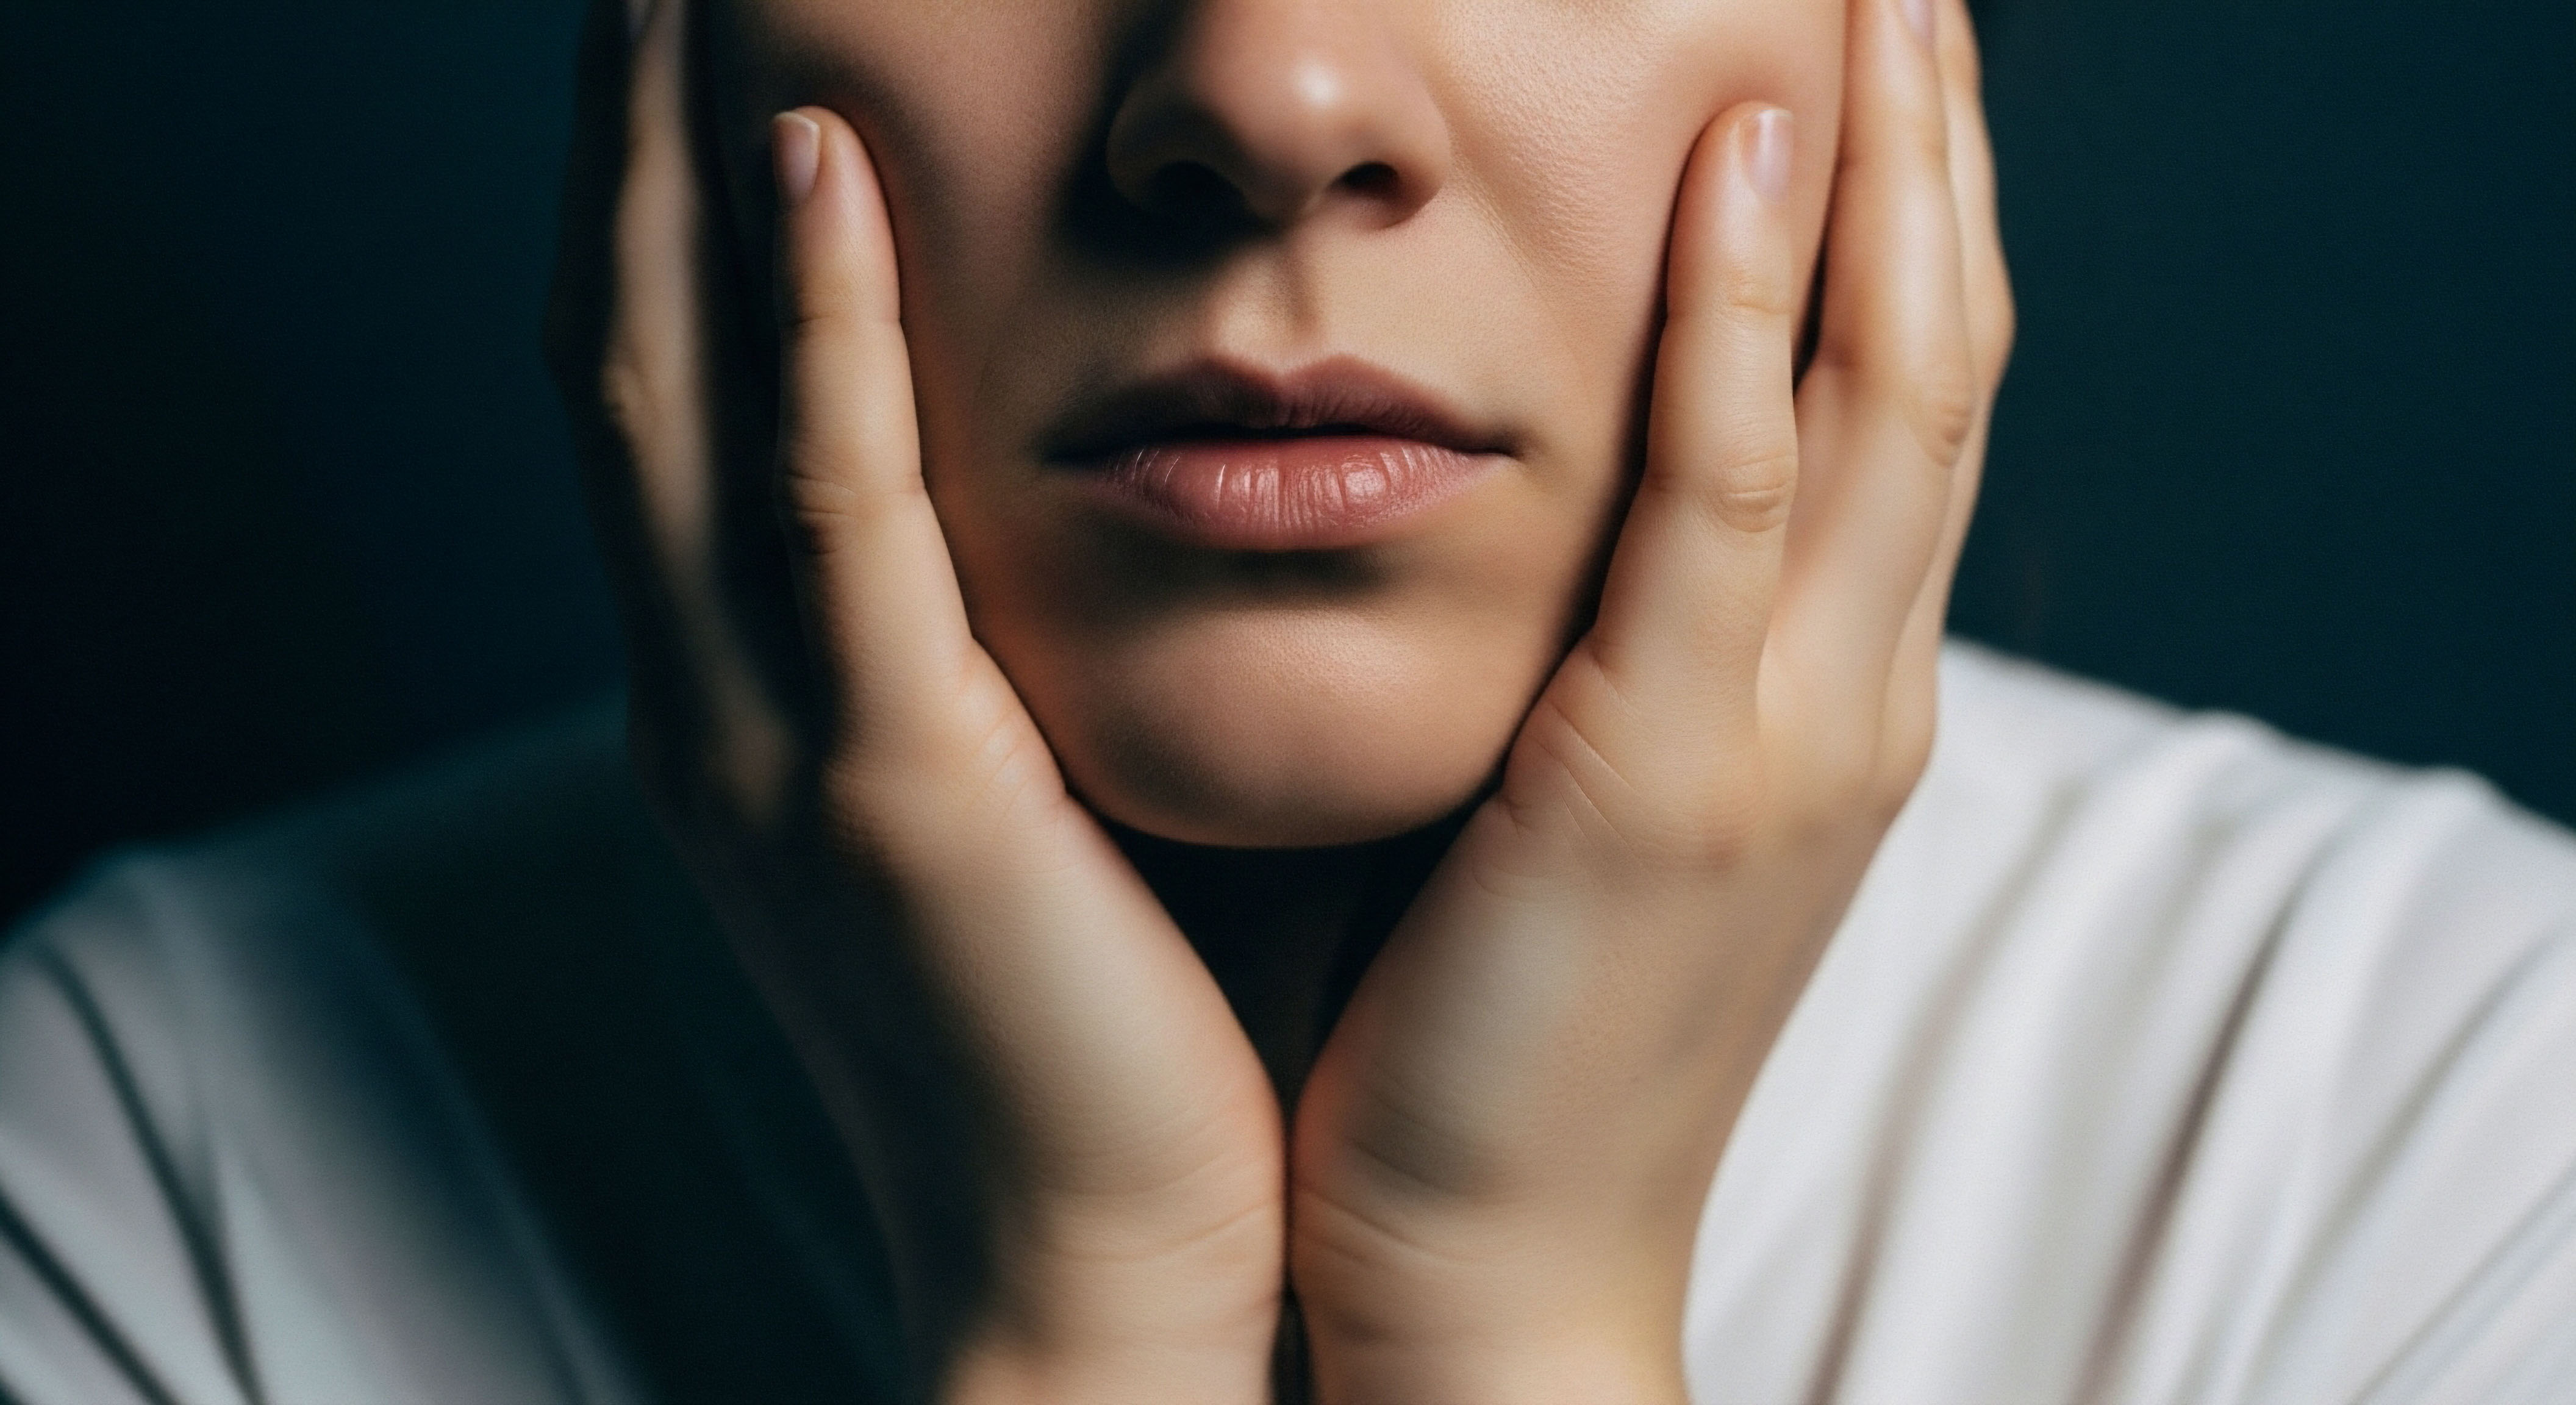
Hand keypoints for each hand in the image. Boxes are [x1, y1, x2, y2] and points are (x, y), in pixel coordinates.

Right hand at [548, 3, 1282, 1399]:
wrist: (1117, 1276)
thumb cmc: (1120, 1025)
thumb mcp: (1041, 782)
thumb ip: (1031, 618)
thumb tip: (1123, 454)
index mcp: (758, 702)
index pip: (675, 398)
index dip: (656, 208)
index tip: (694, 43)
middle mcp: (718, 703)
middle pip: (625, 354)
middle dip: (620, 145)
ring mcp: (775, 747)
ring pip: (679, 399)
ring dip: (671, 176)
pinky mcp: (890, 793)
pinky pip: (828, 521)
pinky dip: (812, 337)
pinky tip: (820, 165)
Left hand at [1286, 0, 2013, 1398]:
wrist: (1486, 1273)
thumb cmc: (1494, 1035)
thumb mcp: (1590, 811)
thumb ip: (1616, 659)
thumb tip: (1560, 514)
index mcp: (1829, 707)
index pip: (1905, 414)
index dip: (1917, 226)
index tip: (1884, 66)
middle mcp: (1851, 701)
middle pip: (1939, 366)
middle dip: (1940, 157)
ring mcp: (1788, 740)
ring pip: (1885, 399)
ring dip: (1890, 176)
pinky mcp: (1670, 779)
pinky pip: (1733, 503)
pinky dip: (1753, 322)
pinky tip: (1745, 162)